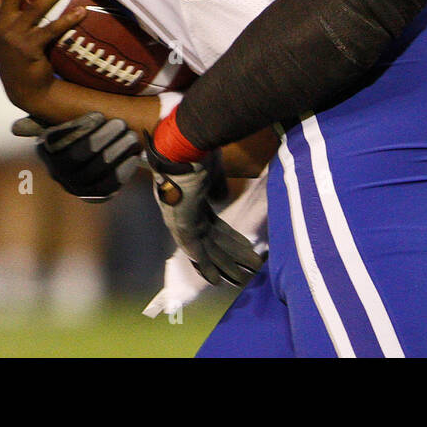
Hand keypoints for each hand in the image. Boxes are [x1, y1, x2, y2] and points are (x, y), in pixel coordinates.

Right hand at [0, 0, 85, 113]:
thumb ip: (15, 9)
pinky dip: (68, 19)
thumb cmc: (22, 53)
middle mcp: (0, 23)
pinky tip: (82, 11)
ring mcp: (14, 37)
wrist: (23, 88)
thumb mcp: (11, 30)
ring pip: (35, 6)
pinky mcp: (29, 49)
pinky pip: (52, 29)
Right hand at [13, 112, 142, 200]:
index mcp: (48, 152)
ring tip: (131, 136)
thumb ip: (45, 119)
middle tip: (121, 123)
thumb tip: (15, 130)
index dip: (79, 129)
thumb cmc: (84, 123)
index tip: (100, 114)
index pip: (59, 144)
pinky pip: (108, 188)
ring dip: (115, 153)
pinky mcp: (95, 195)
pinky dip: (122, 172)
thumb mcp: (64, 117)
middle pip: (79, 159)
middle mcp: (58, 173)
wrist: (105, 141)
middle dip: (102, 139)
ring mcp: (77, 186)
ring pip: (95, 173)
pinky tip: (134, 157)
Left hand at [145, 136, 263, 286]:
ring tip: (239, 280)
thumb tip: (220, 198)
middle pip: (212, 242)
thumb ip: (216, 186)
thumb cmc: (197, 152)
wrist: (183, 145)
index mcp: (192, 201)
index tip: (243, 248)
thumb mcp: (212, 172)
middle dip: (229, 258)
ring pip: (208, 250)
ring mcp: (183, 221)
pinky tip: (216, 280)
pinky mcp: (183, 226)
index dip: (228, 240)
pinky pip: (197, 251)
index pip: (212, 226)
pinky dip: (207, 266)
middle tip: (243, 273)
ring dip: (224, 266)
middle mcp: (185, 214)